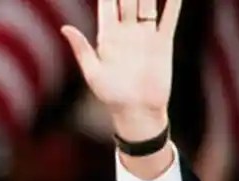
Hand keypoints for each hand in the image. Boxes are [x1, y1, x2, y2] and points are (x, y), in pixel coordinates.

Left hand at [61, 0, 181, 141]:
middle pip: (128, 1)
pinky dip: (173, 4)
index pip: (107, 7)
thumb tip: (65, 28)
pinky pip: (169, 18)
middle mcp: (126, 33)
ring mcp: (145, 36)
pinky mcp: (162, 43)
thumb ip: (82, 49)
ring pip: (147, 4)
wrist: (138, 112)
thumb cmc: (111, 97)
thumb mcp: (93, 73)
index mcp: (106, 38)